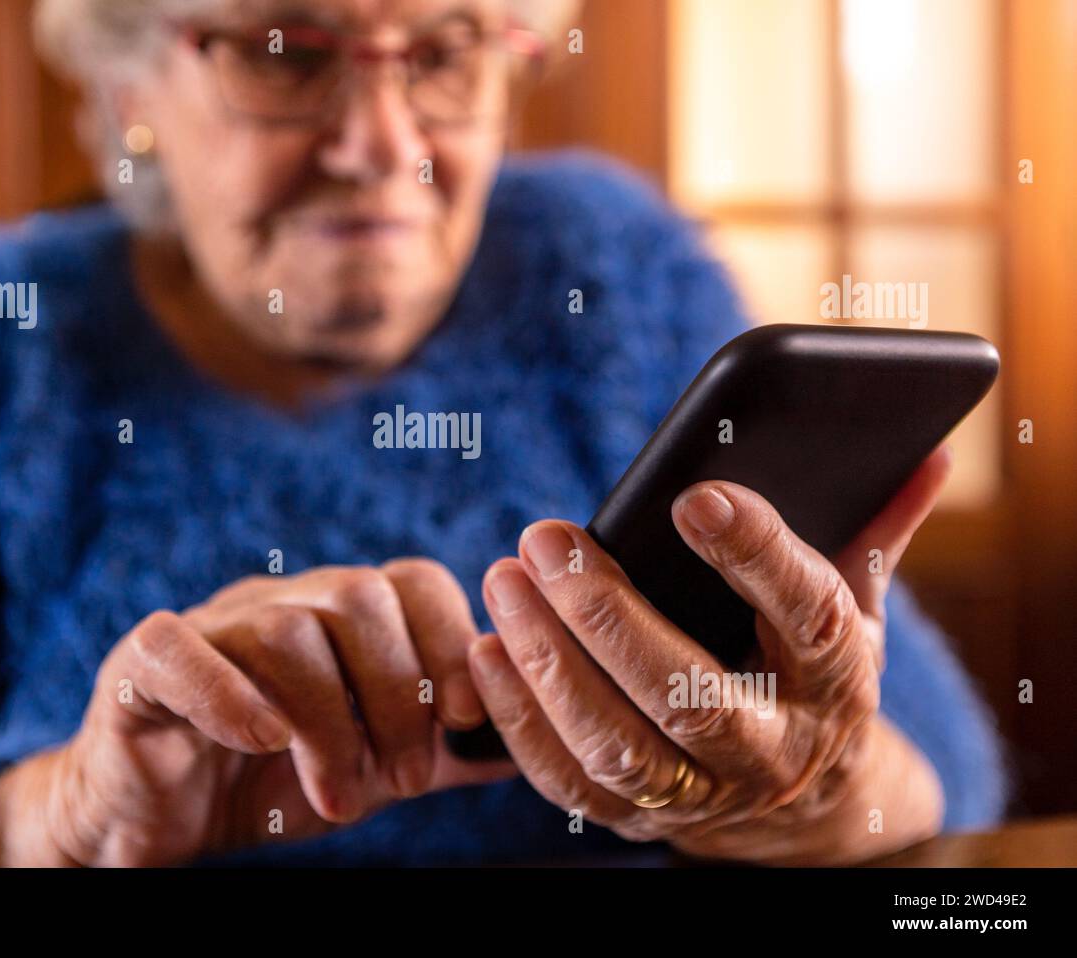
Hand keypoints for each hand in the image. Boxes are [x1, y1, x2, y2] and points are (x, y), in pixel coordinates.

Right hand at [0, 560, 512, 865]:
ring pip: (284, 631)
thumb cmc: (267, 782)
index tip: (462, 716)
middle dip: (395, 696)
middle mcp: (277, 604)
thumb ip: (435, 752)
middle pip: (356, 598)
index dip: (448, 637)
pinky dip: (227, 693)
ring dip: (327, 723)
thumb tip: (516, 746)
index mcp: (335, 615)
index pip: (409, 580)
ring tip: (342, 798)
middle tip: (405, 780)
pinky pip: (180, 650)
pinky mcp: (142, 667)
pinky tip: (265, 741)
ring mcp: (209, 628)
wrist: (159, 820)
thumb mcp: (368, 766)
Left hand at [471, 447, 953, 864]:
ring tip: (504, 580)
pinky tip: (487, 649)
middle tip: (544, 537)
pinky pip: (570, 782)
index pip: (804, 611)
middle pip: (685, 690)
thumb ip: (874, 531)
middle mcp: (772, 746)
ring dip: (548, 663)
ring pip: (617, 743)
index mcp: (834, 677)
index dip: (755, 552)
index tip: (695, 495)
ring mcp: (703, 794)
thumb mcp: (856, 608)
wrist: (808, 805)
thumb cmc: (813, 673)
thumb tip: (924, 454)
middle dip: (606, 612)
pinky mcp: (641, 820)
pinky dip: (520, 720)